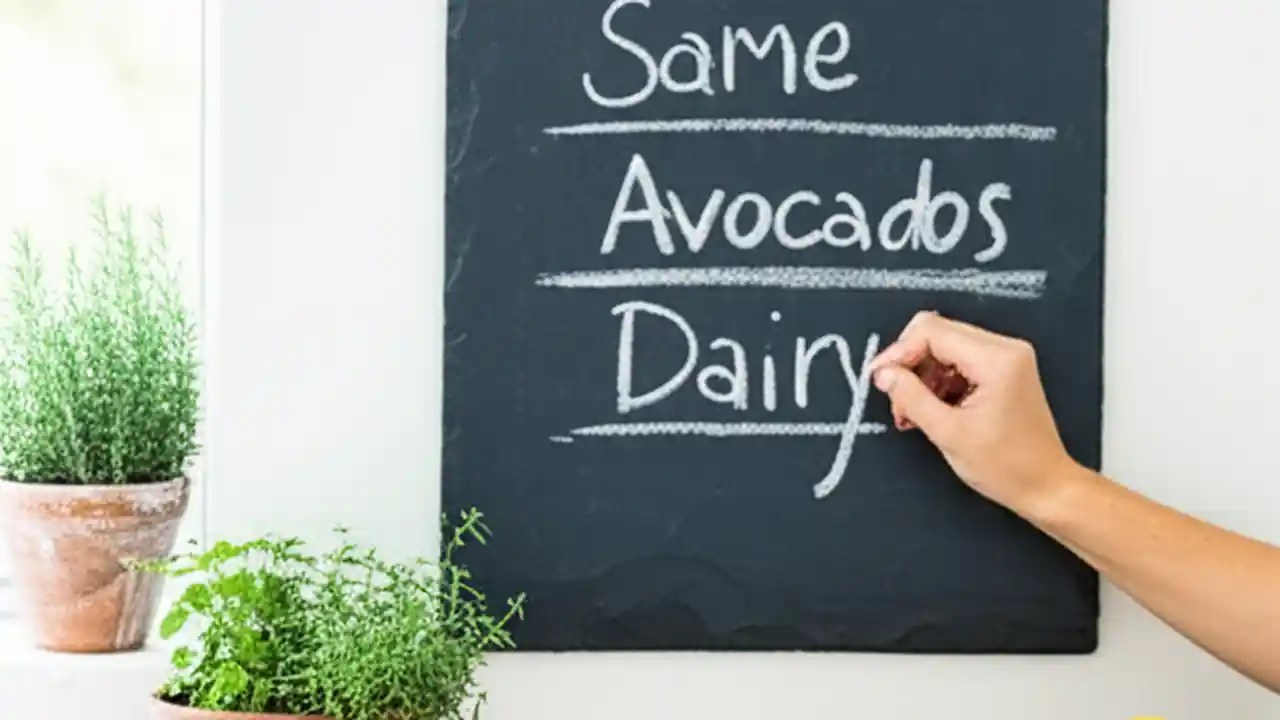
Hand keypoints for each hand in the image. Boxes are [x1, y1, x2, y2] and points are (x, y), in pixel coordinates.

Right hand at [869, 311, 1078, 515]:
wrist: (1045, 486)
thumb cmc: (1007, 467)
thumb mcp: (949, 433)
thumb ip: (911, 397)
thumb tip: (884, 374)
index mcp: (997, 360)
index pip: (932, 332)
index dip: (898, 352)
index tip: (879, 378)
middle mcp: (1005, 350)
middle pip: (937, 333)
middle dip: (909, 365)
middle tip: (896, 399)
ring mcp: (1006, 358)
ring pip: (944, 347)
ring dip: (922, 375)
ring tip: (912, 412)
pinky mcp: (1003, 370)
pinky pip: (958, 361)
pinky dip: (938, 382)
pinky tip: (930, 409)